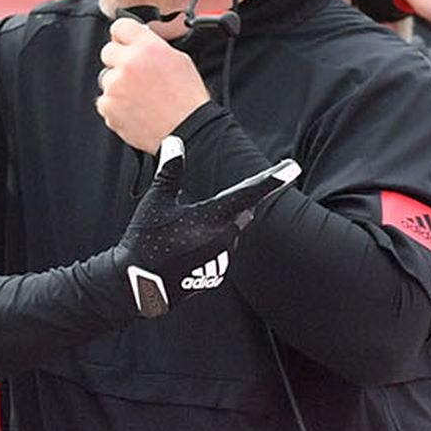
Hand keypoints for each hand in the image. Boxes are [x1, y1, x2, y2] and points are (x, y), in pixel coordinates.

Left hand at [95, 15, 214, 151]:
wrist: (188, 129)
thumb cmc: (187, 98)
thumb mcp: (178, 59)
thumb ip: (153, 46)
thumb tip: (138, 42)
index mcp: (147, 47)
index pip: (119, 26)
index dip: (123, 36)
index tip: (124, 43)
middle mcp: (129, 63)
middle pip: (107, 52)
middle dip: (119, 61)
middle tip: (135, 75)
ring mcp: (116, 86)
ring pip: (106, 78)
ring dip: (117, 85)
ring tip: (139, 97)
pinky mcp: (109, 107)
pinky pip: (104, 101)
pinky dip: (115, 106)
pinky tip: (134, 109)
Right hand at [109, 136, 299, 315]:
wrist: (138, 288)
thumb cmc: (145, 242)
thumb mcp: (156, 202)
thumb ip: (170, 171)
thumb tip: (174, 142)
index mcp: (213, 218)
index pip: (249, 193)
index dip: (272, 179)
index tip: (292, 168)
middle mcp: (224, 239)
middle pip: (238, 211)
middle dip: (232, 203)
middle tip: (212, 205)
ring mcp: (221, 259)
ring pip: (228, 232)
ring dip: (214, 225)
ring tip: (182, 233)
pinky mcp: (215, 274)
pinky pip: (219, 251)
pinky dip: (207, 244)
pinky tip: (183, 249)